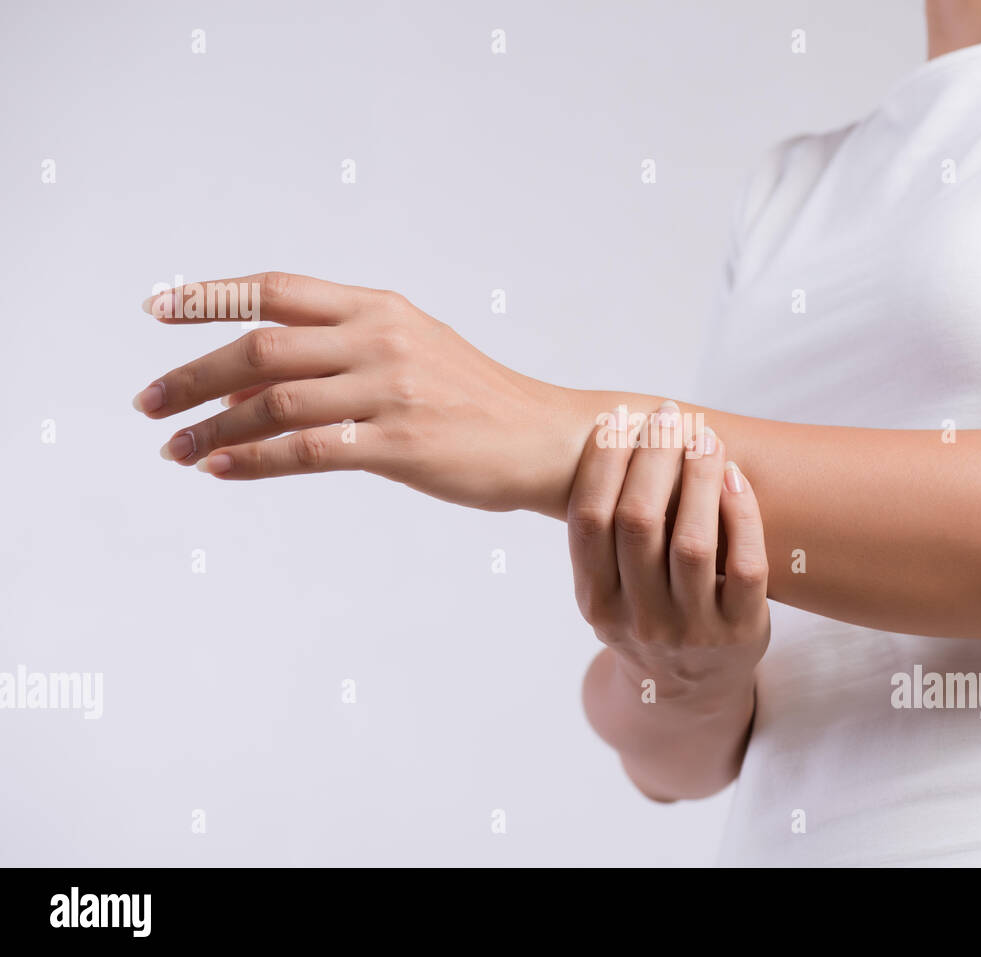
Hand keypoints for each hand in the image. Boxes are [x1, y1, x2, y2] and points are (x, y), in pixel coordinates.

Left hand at [133, 272, 583, 513]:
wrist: (548, 440)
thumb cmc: (476, 401)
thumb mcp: (411, 355)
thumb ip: (335, 360)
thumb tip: (241, 391)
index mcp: (380, 309)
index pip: (276, 290)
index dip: (210, 295)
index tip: (157, 309)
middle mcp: (381, 340)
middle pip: (261, 348)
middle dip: (191, 375)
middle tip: (147, 403)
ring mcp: (392, 390)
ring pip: (274, 403)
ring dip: (211, 428)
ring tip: (174, 449)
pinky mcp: (401, 443)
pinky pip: (307, 449)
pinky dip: (253, 460)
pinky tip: (221, 469)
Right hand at [569, 402, 770, 698]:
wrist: (689, 694)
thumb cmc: (646, 617)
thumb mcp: (609, 591)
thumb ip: (605, 536)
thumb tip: (609, 435)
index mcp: (597, 602)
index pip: (589, 519)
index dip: (602, 462)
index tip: (618, 419)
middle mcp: (639, 619)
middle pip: (639, 521)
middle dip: (653, 457)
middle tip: (668, 417)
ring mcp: (692, 630)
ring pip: (693, 541)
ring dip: (699, 476)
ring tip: (704, 438)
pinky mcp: (742, 631)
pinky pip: (746, 564)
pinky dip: (742, 513)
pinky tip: (736, 477)